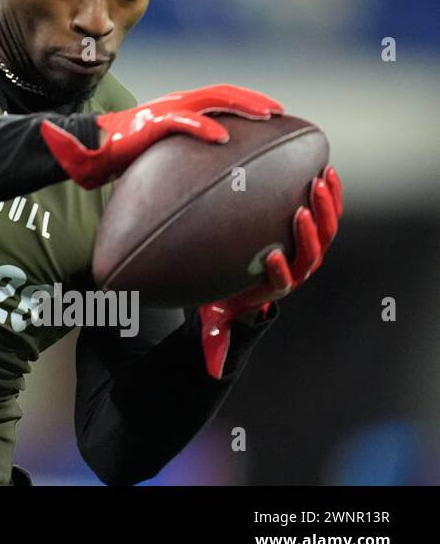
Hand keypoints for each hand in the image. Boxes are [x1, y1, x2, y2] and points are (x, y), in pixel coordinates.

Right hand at [39, 83, 283, 189]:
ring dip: (240, 105)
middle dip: (253, 100)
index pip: (219, 97)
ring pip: (210, 99)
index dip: (247, 101)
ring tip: (264, 117)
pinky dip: (204, 127)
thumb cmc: (122, 156)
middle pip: (222, 93)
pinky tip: (222, 138)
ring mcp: (163, 111)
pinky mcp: (150, 123)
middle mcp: (174, 104)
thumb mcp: (161, 154)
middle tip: (279, 113)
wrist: (88, 151)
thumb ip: (183, 156)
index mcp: (178, 108)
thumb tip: (209, 179)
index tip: (273, 113)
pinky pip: (183, 121)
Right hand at [200, 164, 343, 378]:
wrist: (243, 279)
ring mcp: (307, 249)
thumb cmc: (224, 295)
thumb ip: (214, 341)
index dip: (280, 272)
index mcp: (272, 288)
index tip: (271, 256)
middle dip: (310, 233)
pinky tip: (327, 171)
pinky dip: (332, 195)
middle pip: (312, 253)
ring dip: (325, 207)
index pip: (282, 283)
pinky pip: (327, 212)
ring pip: (325, 231)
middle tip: (301, 210)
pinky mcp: (310, 230)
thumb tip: (211, 371)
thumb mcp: (213, 318)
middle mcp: (296, 270)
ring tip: (318, 182)